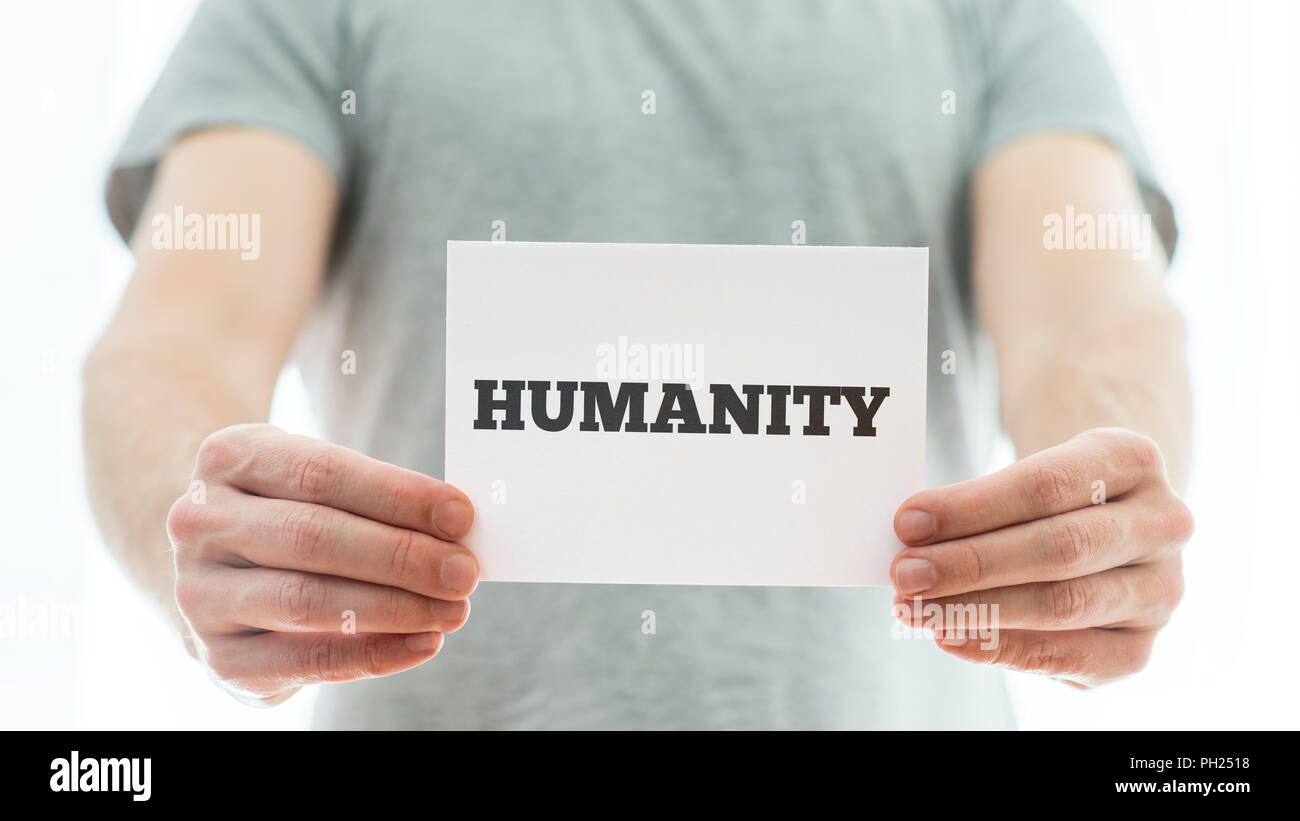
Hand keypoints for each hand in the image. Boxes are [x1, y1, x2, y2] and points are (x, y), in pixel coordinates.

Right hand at [166, 424, 478, 704]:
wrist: (224, 570)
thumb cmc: (293, 511)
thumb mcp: (318, 483)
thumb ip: (376, 499)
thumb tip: (458, 528)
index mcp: (228, 458)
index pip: (322, 473)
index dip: (398, 496)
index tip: (461, 516)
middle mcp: (200, 522)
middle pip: (313, 537)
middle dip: (402, 556)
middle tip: (464, 571)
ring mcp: (200, 592)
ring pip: (306, 600)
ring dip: (395, 607)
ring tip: (454, 609)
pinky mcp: (219, 655)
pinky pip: (305, 661)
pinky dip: (373, 655)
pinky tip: (424, 643)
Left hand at [890, 427, 1192, 687]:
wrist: (1104, 527)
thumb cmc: (1046, 499)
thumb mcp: (1024, 478)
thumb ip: (978, 504)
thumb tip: (910, 535)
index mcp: (1134, 458)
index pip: (1046, 484)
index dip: (972, 507)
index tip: (907, 523)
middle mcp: (1163, 523)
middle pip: (1060, 547)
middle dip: (970, 564)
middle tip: (904, 573)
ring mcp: (1161, 589)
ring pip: (1065, 603)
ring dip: (978, 609)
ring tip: (915, 608)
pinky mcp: (1140, 647)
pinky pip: (1070, 656)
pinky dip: (1002, 648)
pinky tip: (949, 636)